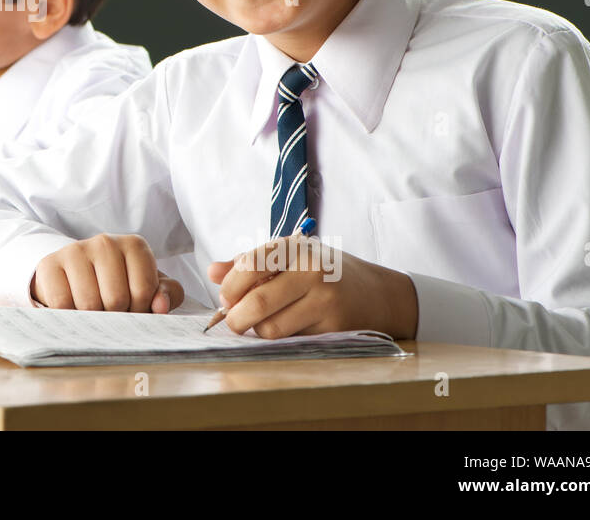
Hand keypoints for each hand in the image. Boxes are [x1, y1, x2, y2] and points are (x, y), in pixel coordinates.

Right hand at [30, 234, 183, 312]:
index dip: (140, 311)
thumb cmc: (118, 285)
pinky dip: (69, 315)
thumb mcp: (147, 287)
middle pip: (116, 299)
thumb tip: (160, 306)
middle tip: (111, 314)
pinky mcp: (49, 264)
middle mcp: (105, 242)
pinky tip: (73, 309)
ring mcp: (75, 250)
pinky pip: (62, 303)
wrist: (74, 276)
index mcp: (134, 245)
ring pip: (89, 303)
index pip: (144, 291)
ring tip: (93, 312)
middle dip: (115, 317)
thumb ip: (166, 294)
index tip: (133, 310)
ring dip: (91, 319)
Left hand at [207, 237, 418, 338]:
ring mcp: (324, 301)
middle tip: (233, 321)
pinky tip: (290, 327)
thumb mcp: (290, 257)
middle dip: (235, 318)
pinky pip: (291, 340)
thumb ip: (248, 263)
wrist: (377, 293)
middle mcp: (310, 271)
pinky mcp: (334, 328)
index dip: (229, 287)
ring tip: (262, 323)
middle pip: (256, 303)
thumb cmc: (325, 272)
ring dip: (258, 331)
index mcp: (294, 248)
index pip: (248, 266)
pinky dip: (282, 338)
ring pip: (271, 328)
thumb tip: (212, 272)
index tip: (226, 298)